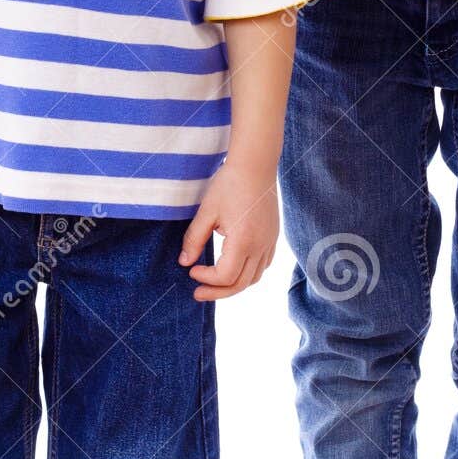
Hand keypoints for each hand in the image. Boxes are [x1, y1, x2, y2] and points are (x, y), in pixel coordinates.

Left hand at [177, 159, 278, 300]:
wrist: (255, 165)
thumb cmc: (229, 184)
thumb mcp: (207, 212)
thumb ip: (194, 239)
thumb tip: (184, 262)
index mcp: (243, 241)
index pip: (225, 276)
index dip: (206, 279)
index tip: (191, 270)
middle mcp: (260, 246)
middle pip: (240, 284)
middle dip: (217, 292)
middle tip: (197, 293)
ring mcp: (270, 242)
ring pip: (254, 278)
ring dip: (233, 285)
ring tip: (214, 284)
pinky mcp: (273, 236)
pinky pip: (263, 265)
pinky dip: (248, 273)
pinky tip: (233, 267)